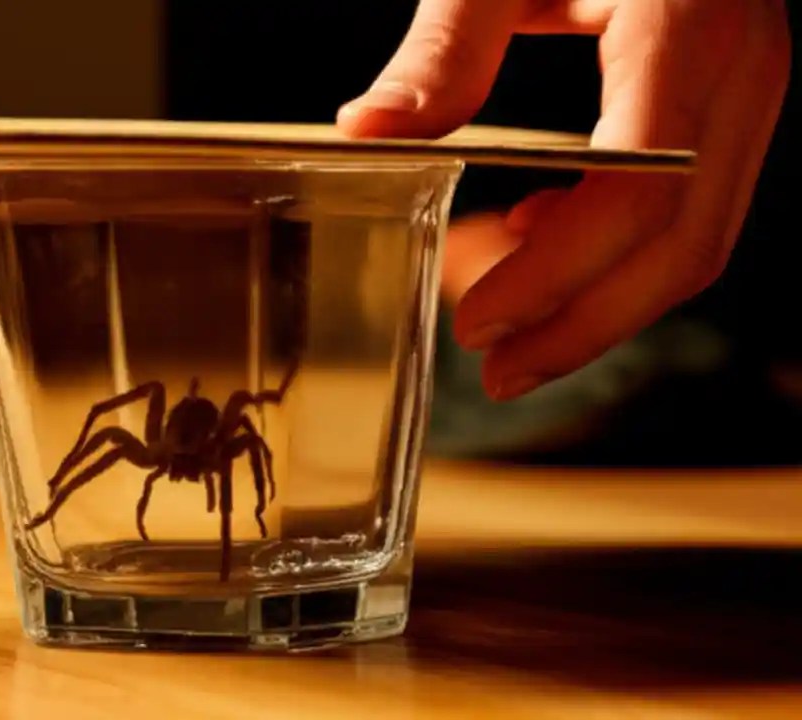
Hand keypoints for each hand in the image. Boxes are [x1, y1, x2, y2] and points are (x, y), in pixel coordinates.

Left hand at [338, 0, 790, 400]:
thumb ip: (444, 51)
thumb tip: (366, 132)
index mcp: (689, 33)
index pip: (637, 193)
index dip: (559, 275)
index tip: (479, 320)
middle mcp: (742, 76)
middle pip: (681, 248)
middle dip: (584, 325)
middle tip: (494, 370)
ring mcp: (749, 94)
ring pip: (694, 243)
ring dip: (600, 306)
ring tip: (510, 337)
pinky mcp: (727, 104)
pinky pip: (689, 208)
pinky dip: (612, 249)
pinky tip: (534, 245)